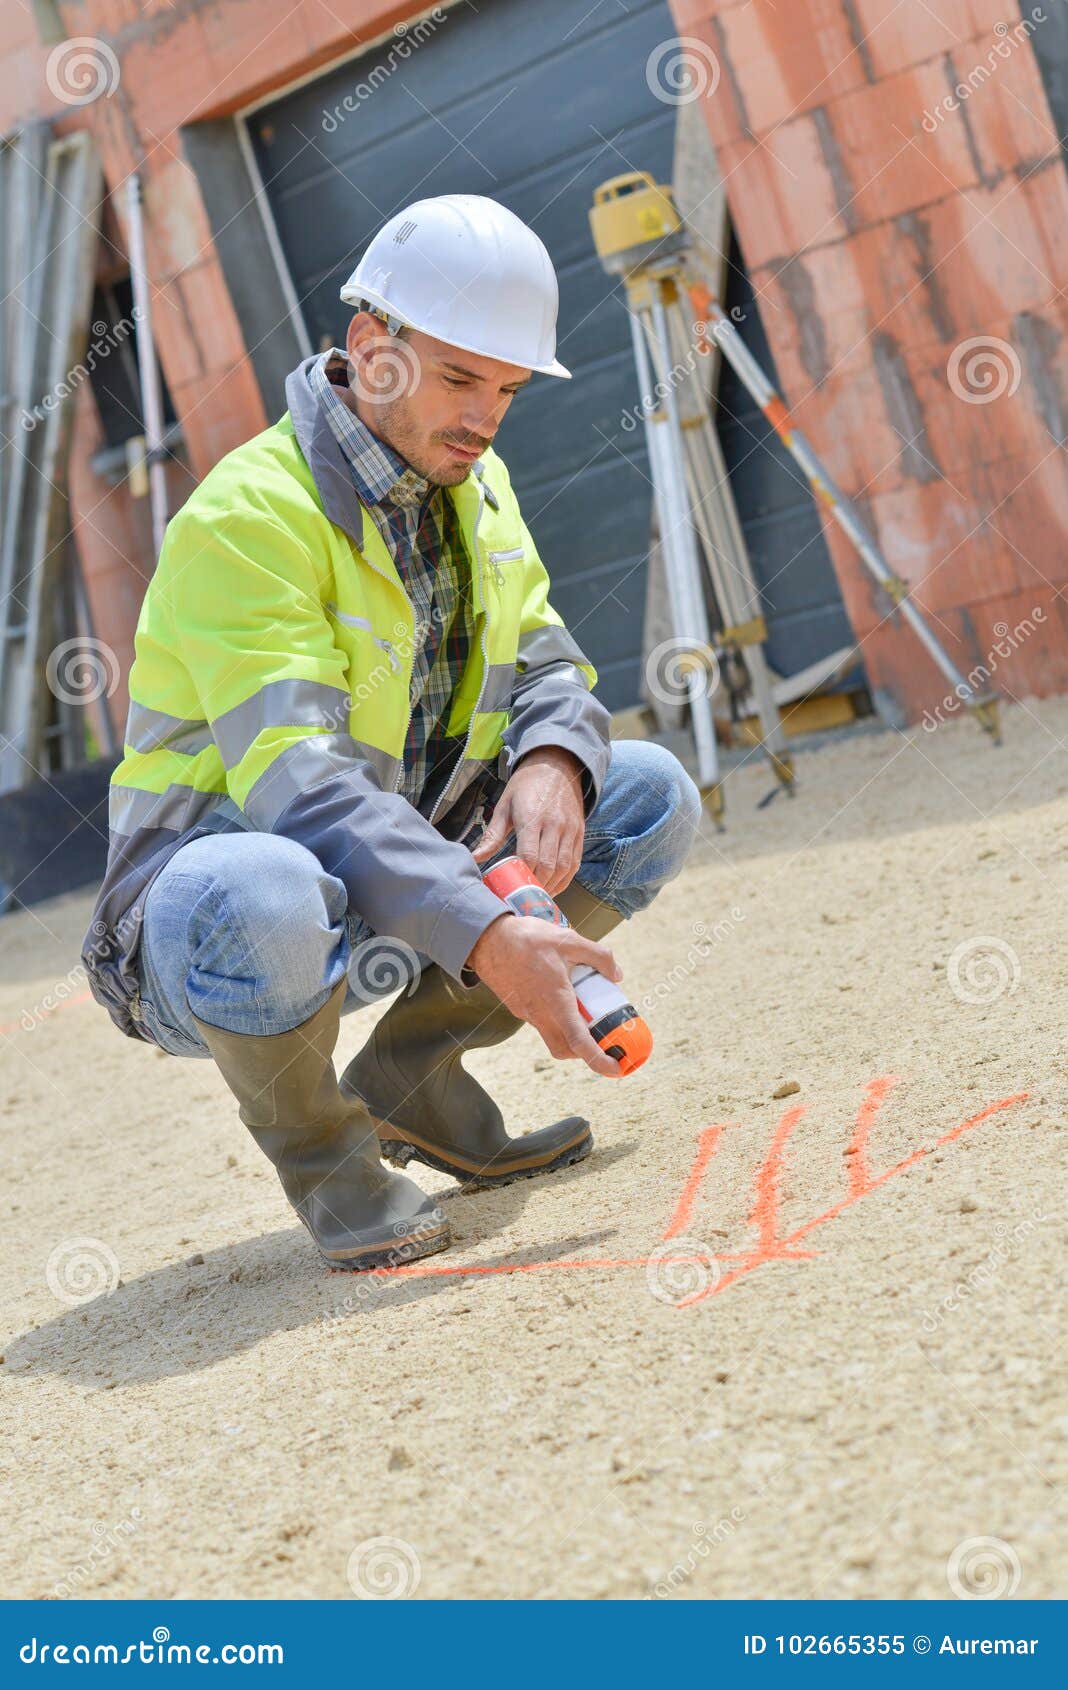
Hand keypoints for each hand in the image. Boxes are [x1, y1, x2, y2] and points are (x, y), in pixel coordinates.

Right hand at [466, 912, 623, 1077]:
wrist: (486, 938)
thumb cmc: (526, 939)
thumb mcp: (569, 940)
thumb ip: (598, 956)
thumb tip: (616, 974)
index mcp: (555, 1002)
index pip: (579, 1042)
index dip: (599, 1060)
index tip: (616, 1069)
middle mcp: (540, 1014)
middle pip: (565, 1049)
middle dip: (586, 1052)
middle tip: (604, 1038)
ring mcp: (527, 1013)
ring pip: (552, 1036)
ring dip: (571, 1032)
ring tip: (585, 1008)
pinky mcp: (519, 1007)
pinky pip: (542, 1022)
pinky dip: (556, 1018)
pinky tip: (562, 994)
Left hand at [472, 746, 585, 895]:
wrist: (556, 766)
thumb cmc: (526, 787)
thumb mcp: (504, 806)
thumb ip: (492, 836)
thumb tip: (475, 858)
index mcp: (532, 817)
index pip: (529, 855)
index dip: (521, 875)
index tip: (510, 887)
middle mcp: (554, 824)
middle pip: (548, 865)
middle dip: (535, 885)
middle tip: (522, 897)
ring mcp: (570, 830)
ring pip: (564, 867)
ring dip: (552, 886)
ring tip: (537, 896)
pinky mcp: (579, 833)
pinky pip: (574, 863)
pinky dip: (565, 879)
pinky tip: (553, 886)